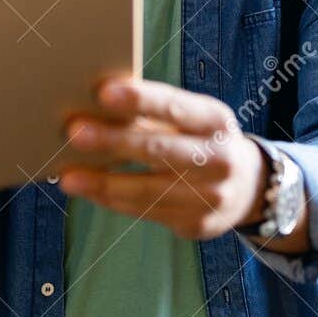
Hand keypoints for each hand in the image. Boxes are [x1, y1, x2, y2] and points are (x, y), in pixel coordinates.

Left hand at [57, 77, 266, 241]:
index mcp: (216, 121)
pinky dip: (112, 200)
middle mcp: (219, 159)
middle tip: (73, 132)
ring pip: (148, 190)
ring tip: (68, 176)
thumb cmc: (202, 141)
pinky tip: (87, 190)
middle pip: (159, 150)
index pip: (176, 106)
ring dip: (103, 182)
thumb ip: (153, 114)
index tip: (103, 92)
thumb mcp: (193, 120)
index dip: (141, 100)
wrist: (249, 188)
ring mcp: (211, 196)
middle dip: (113, 141)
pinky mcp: (197, 224)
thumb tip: (96, 104)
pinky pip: (146, 213)